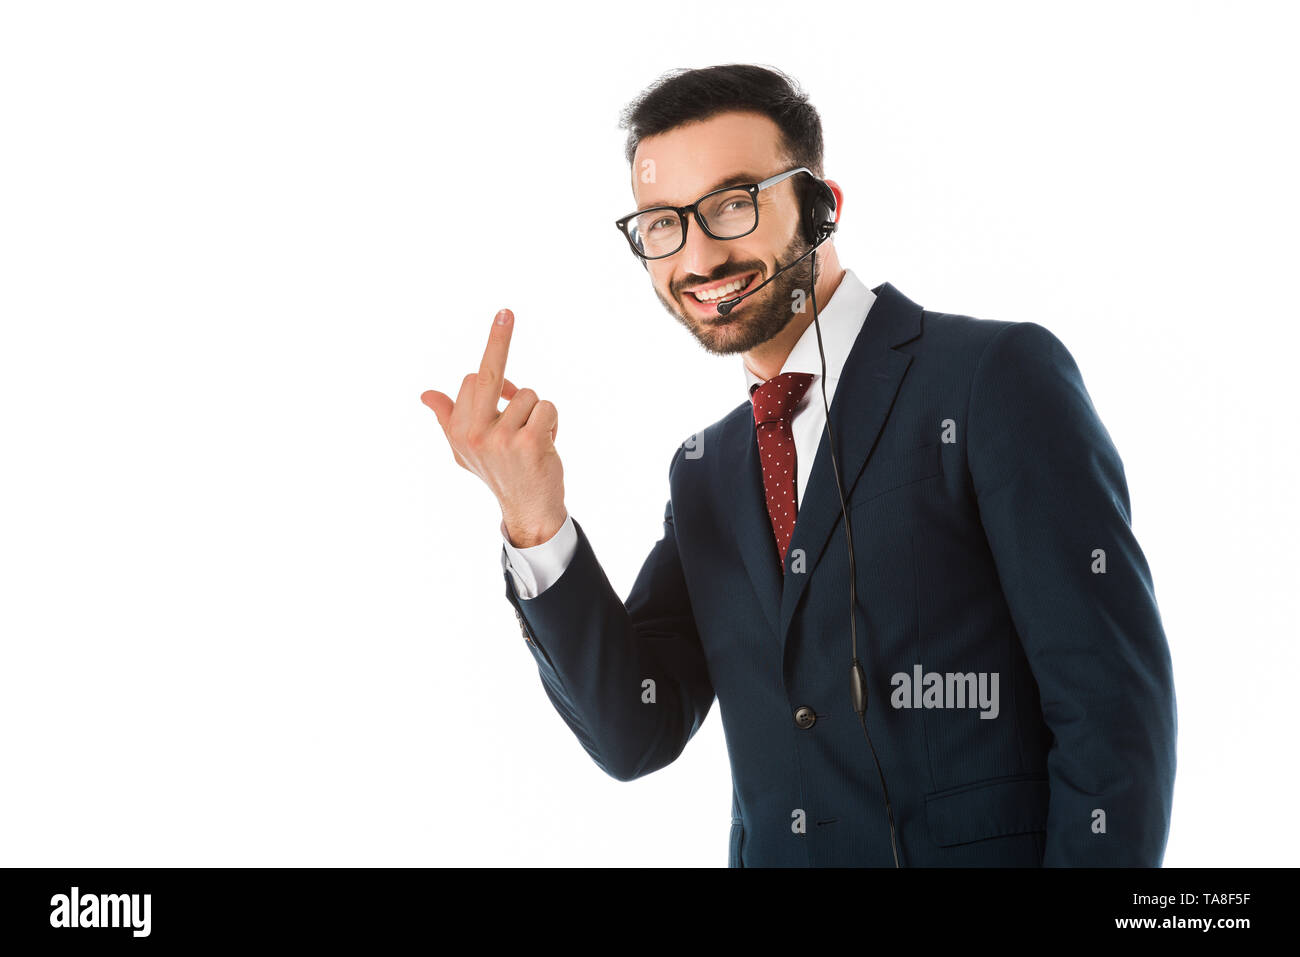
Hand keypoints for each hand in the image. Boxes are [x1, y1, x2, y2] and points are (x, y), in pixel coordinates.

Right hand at [420, 309, 566, 547]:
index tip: (502, 317)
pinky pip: (547, 407)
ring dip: (537, 412)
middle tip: (506, 311)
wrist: (527, 509)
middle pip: (488, 375)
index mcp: (458, 431)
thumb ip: (448, 419)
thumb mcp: (465, 449)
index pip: (472, 380)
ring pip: (528, 394)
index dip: (492, 373)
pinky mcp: (530, 442)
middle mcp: (475, 434)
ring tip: (533, 437)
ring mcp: (502, 439)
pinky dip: (553, 421)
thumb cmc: (499, 473)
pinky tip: (547, 443)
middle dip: (498, 340)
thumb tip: (425, 395)